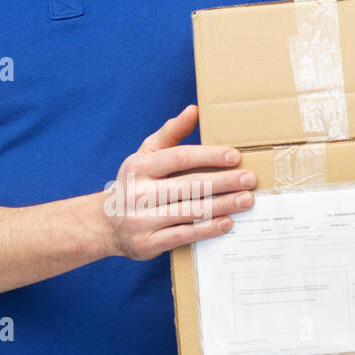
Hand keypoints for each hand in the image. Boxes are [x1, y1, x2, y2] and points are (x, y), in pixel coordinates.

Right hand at [105, 104, 256, 260]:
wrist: (105, 225)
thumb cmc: (134, 184)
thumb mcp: (144, 155)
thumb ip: (169, 134)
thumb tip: (194, 110)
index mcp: (140, 167)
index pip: (179, 158)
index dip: (208, 156)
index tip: (235, 156)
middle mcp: (139, 193)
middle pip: (189, 186)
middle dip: (223, 182)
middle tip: (249, 179)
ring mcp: (142, 220)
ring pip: (190, 212)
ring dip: (222, 206)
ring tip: (246, 200)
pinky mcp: (148, 243)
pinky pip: (183, 235)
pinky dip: (207, 229)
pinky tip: (227, 222)